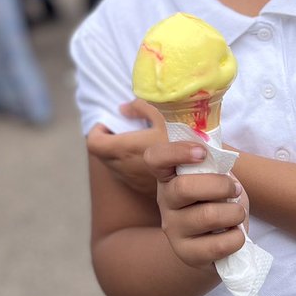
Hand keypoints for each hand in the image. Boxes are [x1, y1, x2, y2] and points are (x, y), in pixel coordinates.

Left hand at [86, 99, 206, 196]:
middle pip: (102, 153)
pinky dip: (132, 162)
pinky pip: (129, 173)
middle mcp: (123, 168)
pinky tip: (152, 155)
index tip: (111, 122)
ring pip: (114, 164)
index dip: (97, 131)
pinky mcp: (143, 188)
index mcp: (123, 149)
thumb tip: (124, 108)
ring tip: (139, 140)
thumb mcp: (163, 116)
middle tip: (125, 129)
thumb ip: (140, 108)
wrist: (202, 176)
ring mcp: (132, 180)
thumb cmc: (180, 141)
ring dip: (120, 151)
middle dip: (109, 139)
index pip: (93, 143)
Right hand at [145, 141, 247, 269]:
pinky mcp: (187, 254)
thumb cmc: (217, 203)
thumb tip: (219, 159)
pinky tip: (235, 234)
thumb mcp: (215, 180)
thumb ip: (214, 167)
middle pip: (183, 187)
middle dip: (220, 185)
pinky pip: (218, 245)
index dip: (176, 151)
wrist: (213, 245)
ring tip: (237, 214)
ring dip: (233, 212)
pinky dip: (236, 237)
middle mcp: (164, 201)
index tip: (202, 152)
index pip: (155, 158)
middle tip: (234, 190)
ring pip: (206, 216)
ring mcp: (173, 229)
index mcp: (169, 177)